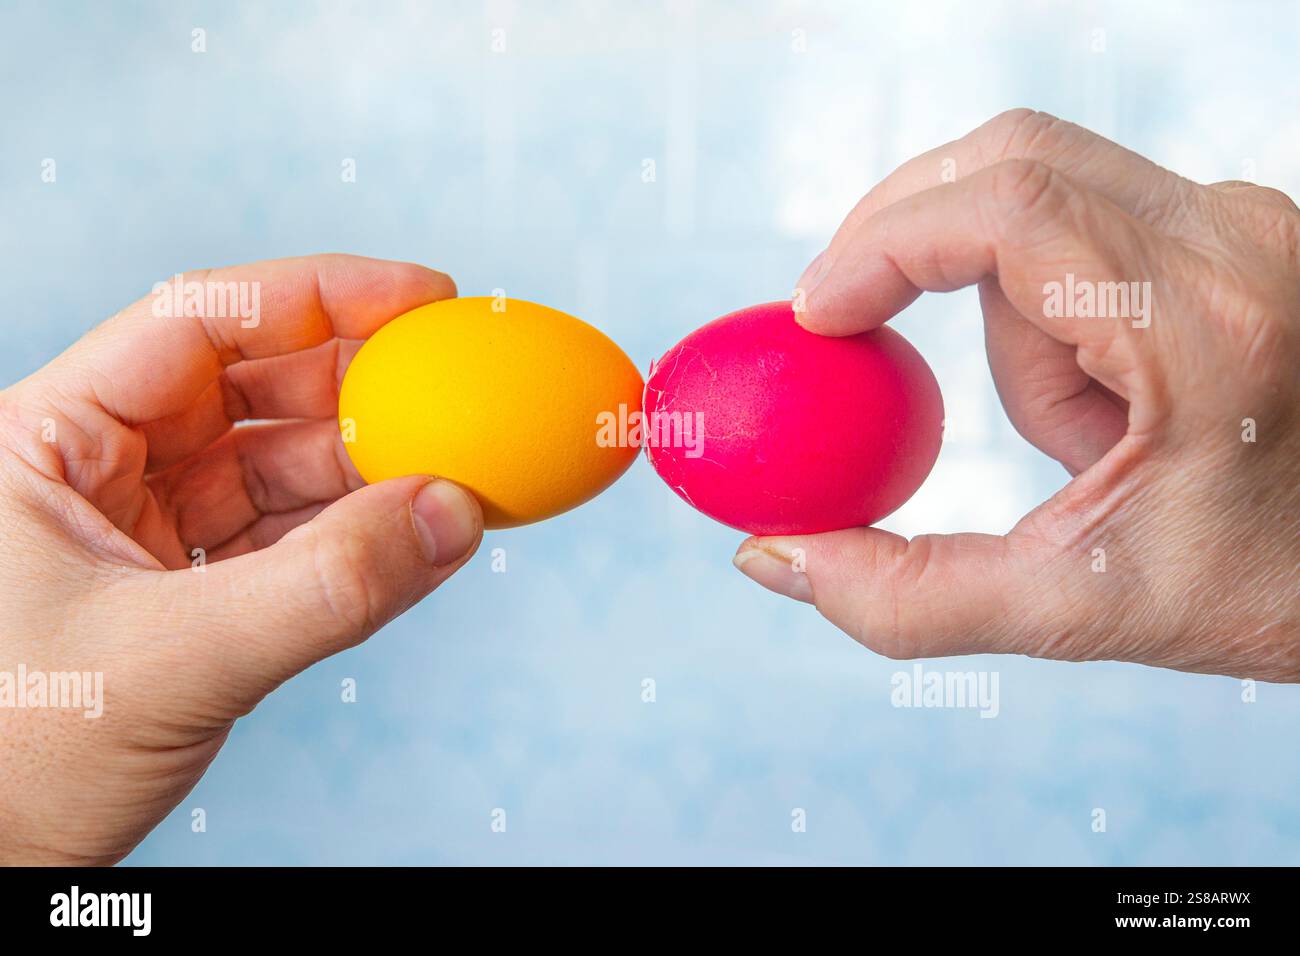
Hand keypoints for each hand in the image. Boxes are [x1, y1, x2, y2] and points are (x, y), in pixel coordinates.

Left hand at [0, 254, 482, 863]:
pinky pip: (288, 537)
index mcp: (47, 439)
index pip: (195, 323)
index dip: (318, 295)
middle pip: (251, 385)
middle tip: (459, 384)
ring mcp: (144, 529)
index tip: (425, 297)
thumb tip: (450, 514)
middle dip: (359, 383)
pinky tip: (415, 531)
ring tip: (455, 470)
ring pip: (278, 465)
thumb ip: (323, 588)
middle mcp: (98, 469)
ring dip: (370, 467)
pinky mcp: (185, 589)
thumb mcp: (168, 659)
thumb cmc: (8, 761)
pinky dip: (355, 534)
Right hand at [733, 109, 1299, 680]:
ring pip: (1047, 202)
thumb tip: (776, 558)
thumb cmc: (1270, 590)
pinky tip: (1109, 401)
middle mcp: (1239, 238)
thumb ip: (912, 597)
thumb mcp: (1082, 610)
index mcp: (1207, 326)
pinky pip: (1093, 226)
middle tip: (845, 320)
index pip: (1009, 205)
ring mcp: (1248, 222)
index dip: (883, 243)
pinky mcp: (1238, 230)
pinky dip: (1054, 305)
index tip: (815, 316)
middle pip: (1014, 159)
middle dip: (908, 242)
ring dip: (1005, 309)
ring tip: (1079, 438)